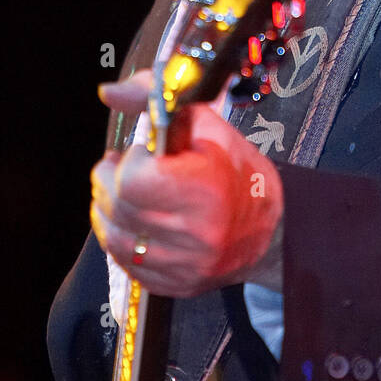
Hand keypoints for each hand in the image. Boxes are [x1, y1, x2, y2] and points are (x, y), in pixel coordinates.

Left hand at [89, 71, 283, 295]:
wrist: (272, 229)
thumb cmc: (238, 172)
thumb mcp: (206, 124)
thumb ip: (154, 99)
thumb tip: (108, 93)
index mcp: (206, 189)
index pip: (132, 182)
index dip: (128, 163)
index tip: (143, 154)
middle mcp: (195, 235)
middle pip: (118, 209)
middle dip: (109, 183)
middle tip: (119, 168)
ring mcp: (185, 266)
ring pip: (115, 239)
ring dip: (107, 210)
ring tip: (120, 192)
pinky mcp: (176, 286)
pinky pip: (127, 264)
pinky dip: (121, 239)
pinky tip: (132, 221)